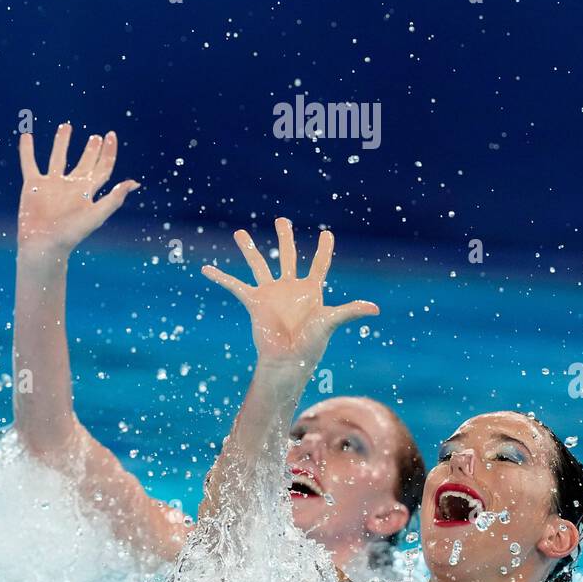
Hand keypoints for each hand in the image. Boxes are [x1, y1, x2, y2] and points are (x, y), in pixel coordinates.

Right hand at [17, 124, 139, 259]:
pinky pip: (30, 163)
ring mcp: (51, 184)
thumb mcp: (97, 214)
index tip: (111, 135)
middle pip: (84, 163)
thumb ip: (114, 198)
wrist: (43, 244)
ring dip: (61, 142)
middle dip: (91, 149)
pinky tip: (26, 136)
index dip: (108, 151)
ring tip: (65, 126)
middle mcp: (71, 186)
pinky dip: (27, 150)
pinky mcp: (33, 185)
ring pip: (58, 158)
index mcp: (87, 191)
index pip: (102, 167)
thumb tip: (134, 183)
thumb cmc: (71, 233)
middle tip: (96, 136)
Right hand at [201, 217, 378, 370]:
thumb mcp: (331, 322)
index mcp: (311, 290)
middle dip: (285, 237)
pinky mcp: (254, 302)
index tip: (327, 234)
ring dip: (249, 249)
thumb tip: (376, 309)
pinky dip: (220, 277)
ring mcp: (271, 294)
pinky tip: (206, 269)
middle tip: (282, 220)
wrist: (287, 362)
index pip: (319, 264)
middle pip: (287, 255)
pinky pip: (234, 285)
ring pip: (258, 264)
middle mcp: (290, 288)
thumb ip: (350, 311)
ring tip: (239, 233)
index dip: (323, 250)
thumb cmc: (311, 344)